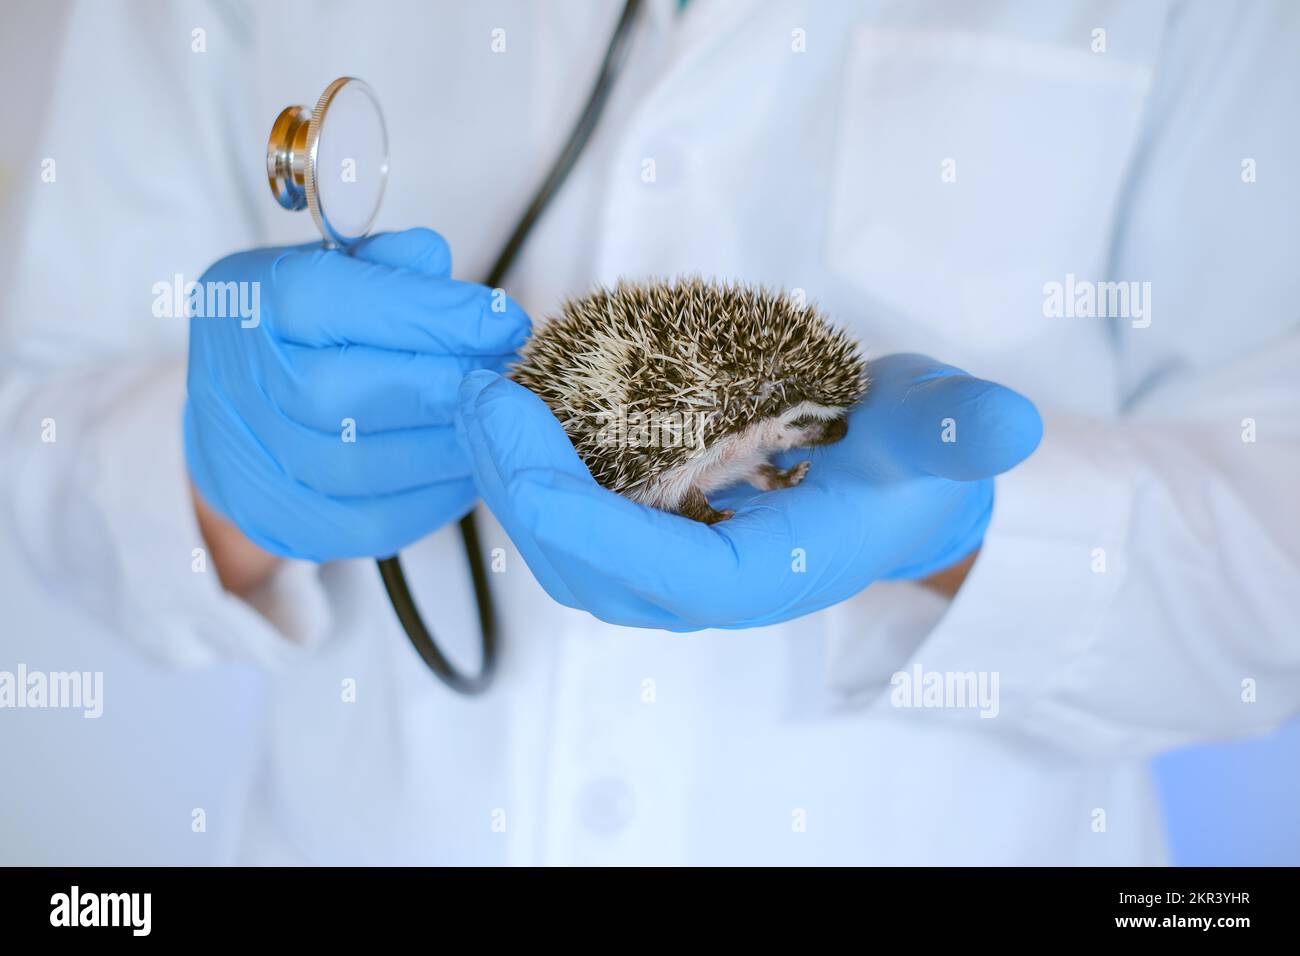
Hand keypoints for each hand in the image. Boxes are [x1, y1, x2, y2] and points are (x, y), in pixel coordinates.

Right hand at [185, 228, 529, 562]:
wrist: (238, 413)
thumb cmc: (302, 333)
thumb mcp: (336, 271)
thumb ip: (388, 264)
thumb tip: (435, 262)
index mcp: (250, 303)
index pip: (338, 301)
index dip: (434, 315)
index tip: (506, 322)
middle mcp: (237, 384)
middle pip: (344, 394)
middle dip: (442, 385)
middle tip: (501, 377)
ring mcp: (252, 462)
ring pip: (362, 466)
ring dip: (446, 443)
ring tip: (492, 421)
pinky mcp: (285, 522)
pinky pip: (375, 522)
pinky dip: (435, 495)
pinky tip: (467, 464)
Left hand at [455, 353, 1041, 629]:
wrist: (905, 485)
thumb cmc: (914, 458)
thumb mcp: (942, 427)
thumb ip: (962, 430)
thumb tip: (1007, 428)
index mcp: (768, 578)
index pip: (652, 571)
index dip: (568, 509)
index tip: (506, 424)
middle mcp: (710, 591)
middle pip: (587, 571)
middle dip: (516, 492)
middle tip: (473, 399)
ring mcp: (677, 573)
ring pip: (570, 559)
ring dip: (513, 490)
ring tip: (478, 406)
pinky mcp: (659, 543)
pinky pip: (580, 532)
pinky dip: (537, 486)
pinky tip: (513, 423)